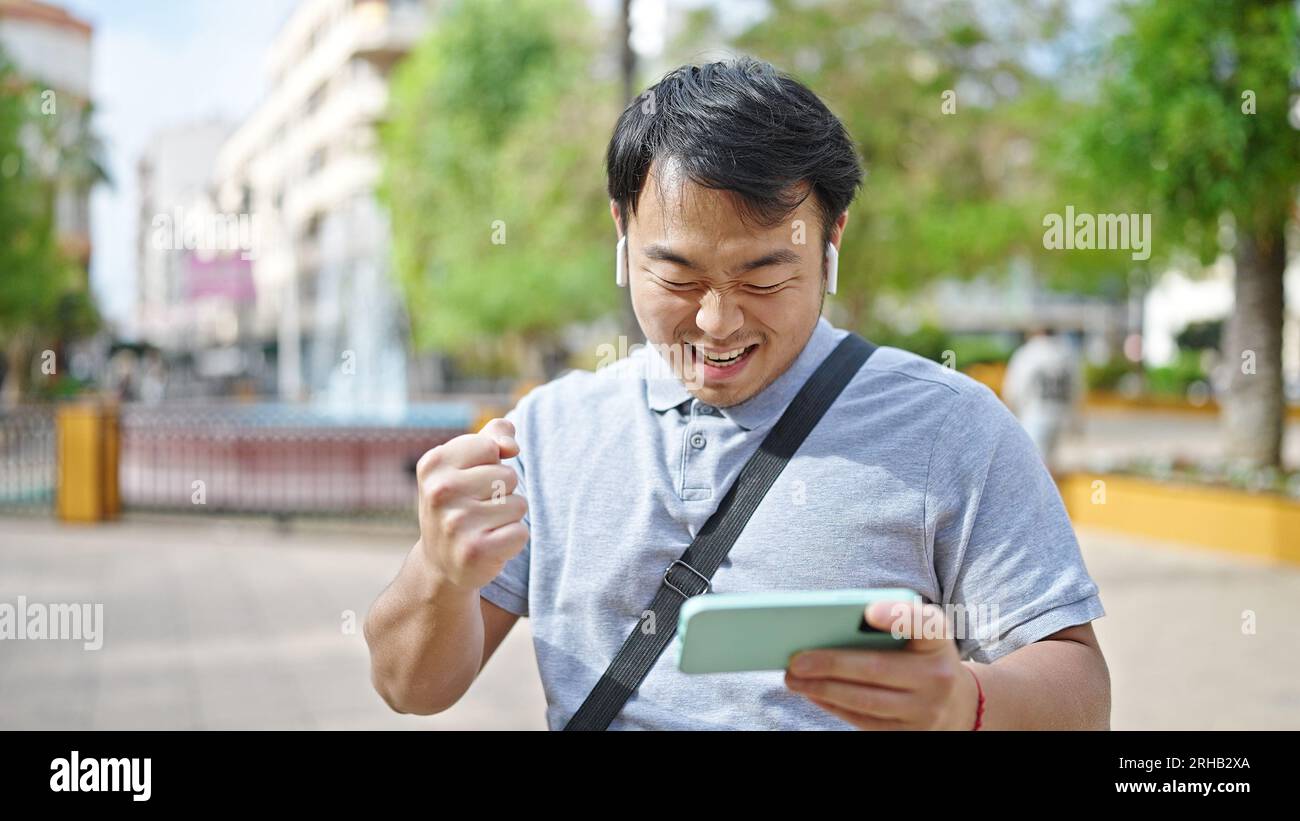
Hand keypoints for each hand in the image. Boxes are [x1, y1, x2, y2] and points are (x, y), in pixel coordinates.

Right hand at [414, 417, 528, 591]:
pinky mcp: (475, 551)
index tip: (471, 482)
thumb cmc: (461, 503)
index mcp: (434, 463)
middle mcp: (440, 492)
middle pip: (508, 476)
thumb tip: (511, 447)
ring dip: (508, 517)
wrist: (440, 563)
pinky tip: (489, 546)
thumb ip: (493, 436)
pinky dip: (513, 540)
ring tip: (482, 526)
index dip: (491, 464)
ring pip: (519, 504)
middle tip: (476, 509)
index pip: (491, 446)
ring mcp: (456, 523)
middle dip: (502, 492)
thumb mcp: (466, 463)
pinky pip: (521, 532)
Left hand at [784, 599, 979, 729]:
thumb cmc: (920, 655)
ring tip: (792, 678)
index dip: (897, 616)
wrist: (956, 702)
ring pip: (865, 700)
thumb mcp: (917, 634)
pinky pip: (864, 721)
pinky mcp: (910, 733)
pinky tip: (812, 693)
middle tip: (794, 660)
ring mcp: (927, 710)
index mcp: (939, 639)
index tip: (868, 611)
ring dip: (822, 689)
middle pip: (877, 668)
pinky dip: (833, 706)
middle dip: (830, 664)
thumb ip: (887, 622)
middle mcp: (939, 676)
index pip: (925, 624)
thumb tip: (825, 627)